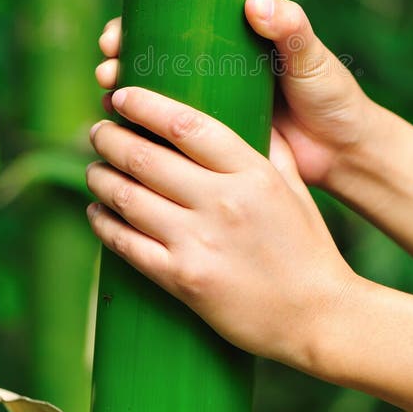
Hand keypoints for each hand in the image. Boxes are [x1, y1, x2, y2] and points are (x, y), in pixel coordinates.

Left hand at [86, 86, 353, 370]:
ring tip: (95, 168)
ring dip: (101, 177)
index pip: (185, 124)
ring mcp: (200, 242)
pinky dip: (103, 223)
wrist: (318, 317)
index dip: (145, 105)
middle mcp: (223, 202)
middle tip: (99, 131)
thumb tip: (243, 108)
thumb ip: (268, 145)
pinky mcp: (183, 280)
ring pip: (128, 197)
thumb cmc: (307, 247)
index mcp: (252, 173)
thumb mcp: (294, 186)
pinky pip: (126, 244)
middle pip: (145, 157)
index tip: (123, 95)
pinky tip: (97, 211)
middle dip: (111, 139)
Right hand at [96, 0, 374, 190]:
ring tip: (107, 99)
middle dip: (121, 58)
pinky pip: (170, 132)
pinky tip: (122, 136)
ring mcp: (211, 105)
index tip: (117, 31)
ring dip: (123, 94)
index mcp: (233, 37)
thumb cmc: (332, 96)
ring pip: (155, 94)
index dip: (138, 22)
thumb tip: (255, 1)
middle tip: (107, 67)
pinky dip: (143, 130)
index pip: (174, 20)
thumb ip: (291, 28)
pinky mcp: (212, 141)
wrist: (345, 152)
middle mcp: (214, 67)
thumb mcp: (311, 58)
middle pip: (153, 54)